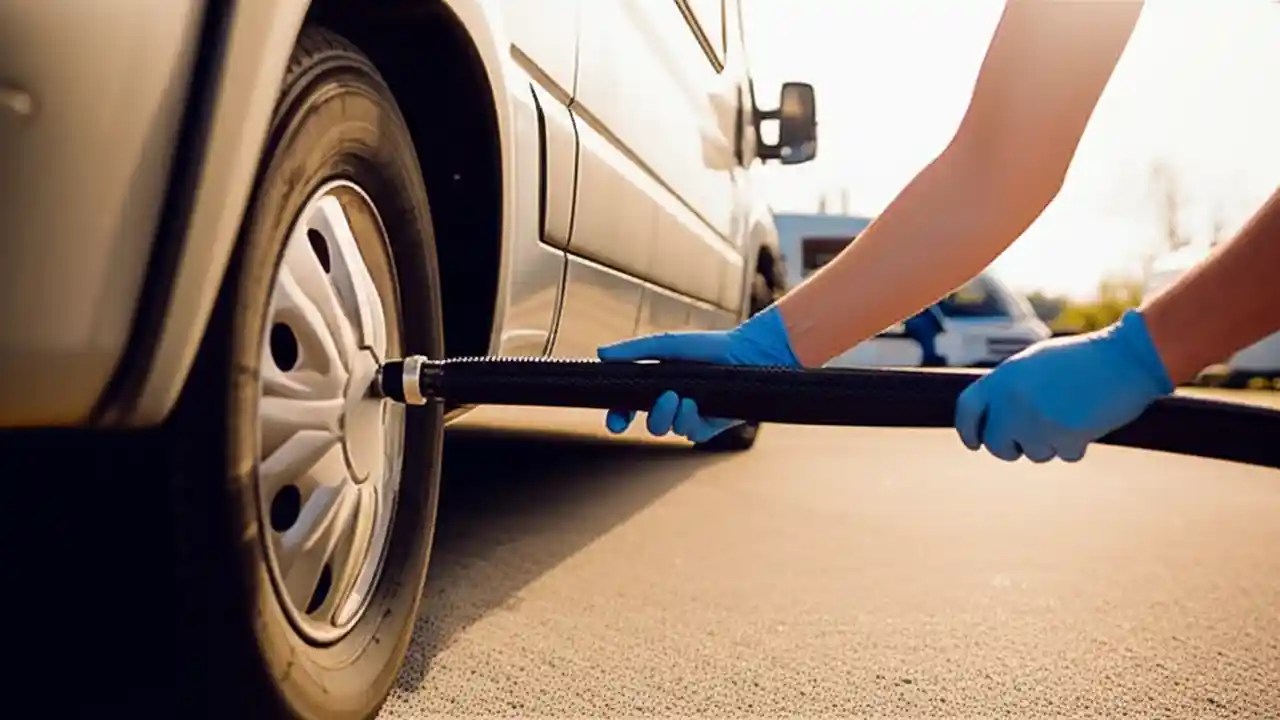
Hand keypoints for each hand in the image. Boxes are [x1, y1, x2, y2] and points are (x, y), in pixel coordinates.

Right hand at [596, 305, 801, 442]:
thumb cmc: (708, 347)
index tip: (617, 421)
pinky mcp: (710, 426)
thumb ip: (635, 351)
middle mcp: (672, 403)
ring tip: (683, 397)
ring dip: (670, 416)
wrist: (748, 354)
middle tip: (664, 398)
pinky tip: (697, 405)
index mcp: (657, 385)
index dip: (618, 417)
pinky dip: (689, 421)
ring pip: (667, 430)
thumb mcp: (668, 345)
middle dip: (650, 416)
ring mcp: (691, 416)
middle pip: (648, 424)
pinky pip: (691, 434)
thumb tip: (602, 353)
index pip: (629, 407)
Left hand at [954, 309, 1174, 461]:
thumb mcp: (1033, 364)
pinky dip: (1077, 445)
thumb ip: (1008, 390)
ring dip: (1050, 443)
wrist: (1125, 358)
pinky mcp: (1065, 436)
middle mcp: (1012, 400)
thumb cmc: (1082, 360)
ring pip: (1033, 454)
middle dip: (1012, 447)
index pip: (967, 409)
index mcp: (1003, 377)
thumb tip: (991, 421)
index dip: (968, 430)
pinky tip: (1088, 419)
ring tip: (1069, 413)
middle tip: (1033, 436)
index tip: (975, 443)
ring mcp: (1037, 420)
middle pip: (996, 444)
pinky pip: (1065, 455)